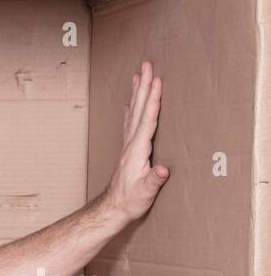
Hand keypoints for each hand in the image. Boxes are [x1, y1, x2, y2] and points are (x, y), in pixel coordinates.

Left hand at [104, 60, 168, 224]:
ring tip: (138, 75)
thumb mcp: (145, 192)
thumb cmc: (130, 202)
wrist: (112, 209)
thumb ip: (154, 180)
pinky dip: (132, 109)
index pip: (147, 119)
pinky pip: (130, 123)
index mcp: (137, 150)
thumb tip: (162, 170)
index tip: (157, 80)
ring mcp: (127, 146)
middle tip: (146, 65)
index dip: (153, 99)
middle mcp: (130, 144)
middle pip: (139, 109)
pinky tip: (131, 102)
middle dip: (144, 86)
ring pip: (134, 113)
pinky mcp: (128, 151)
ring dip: (137, 93)